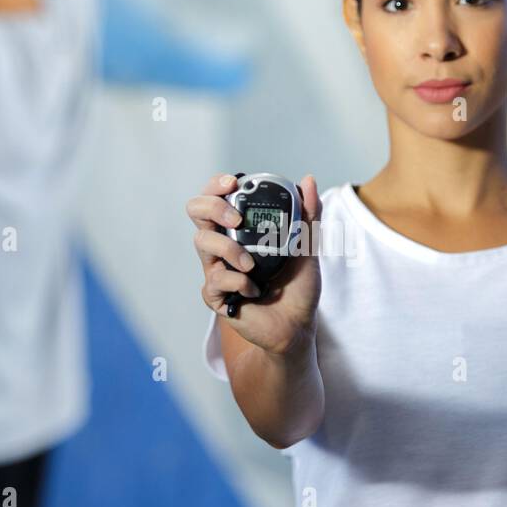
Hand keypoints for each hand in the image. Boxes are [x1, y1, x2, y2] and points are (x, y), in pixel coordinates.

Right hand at [187, 173, 321, 355]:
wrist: (298, 326)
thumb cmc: (298, 287)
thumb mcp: (308, 248)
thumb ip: (309, 216)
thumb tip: (309, 180)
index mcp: (241, 230)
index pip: (218, 198)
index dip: (217, 185)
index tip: (233, 183)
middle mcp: (224, 245)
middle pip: (196, 211)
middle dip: (212, 207)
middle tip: (236, 220)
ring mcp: (217, 269)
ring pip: (201, 242)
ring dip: (228, 249)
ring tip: (251, 265)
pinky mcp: (216, 295)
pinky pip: (215, 279)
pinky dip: (238, 282)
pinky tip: (254, 290)